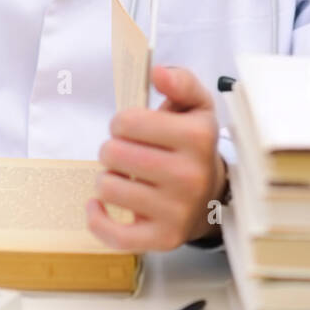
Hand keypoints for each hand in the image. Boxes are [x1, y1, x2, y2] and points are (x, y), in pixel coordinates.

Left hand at [86, 64, 225, 251]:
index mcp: (198, 137)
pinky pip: (113, 233)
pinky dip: (97, 218)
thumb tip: (158, 71)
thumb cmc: (194, 147)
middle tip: (127, 154)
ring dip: (109, 179)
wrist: (212, 198)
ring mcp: (177, 210)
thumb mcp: (196, 107)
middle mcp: (190, 175)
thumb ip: (180, 81)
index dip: (121, 122)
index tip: (131, 128)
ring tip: (126, 177)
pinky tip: (99, 205)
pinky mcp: (163, 238)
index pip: (127, 121)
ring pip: (107, 187)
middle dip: (112, 149)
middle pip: (113, 153)